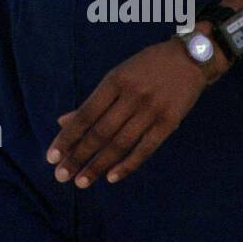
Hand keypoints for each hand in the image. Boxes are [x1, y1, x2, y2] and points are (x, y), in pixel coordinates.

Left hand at [46, 38, 214, 187]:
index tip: (52, 156)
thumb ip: (92, 101)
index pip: (85, 115)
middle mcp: (131, 97)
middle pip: (100, 132)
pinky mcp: (169, 123)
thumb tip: (63, 122)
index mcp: (114, 82)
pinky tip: (111, 177)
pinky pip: (145, 149)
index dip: (68, 137)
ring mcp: (151, 111)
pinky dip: (127, 165)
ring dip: (98, 165)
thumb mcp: (116, 76)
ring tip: (81, 182)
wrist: (190, 59)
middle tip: (61, 176)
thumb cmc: (146, 66)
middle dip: (78, 156)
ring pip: (120, 144)